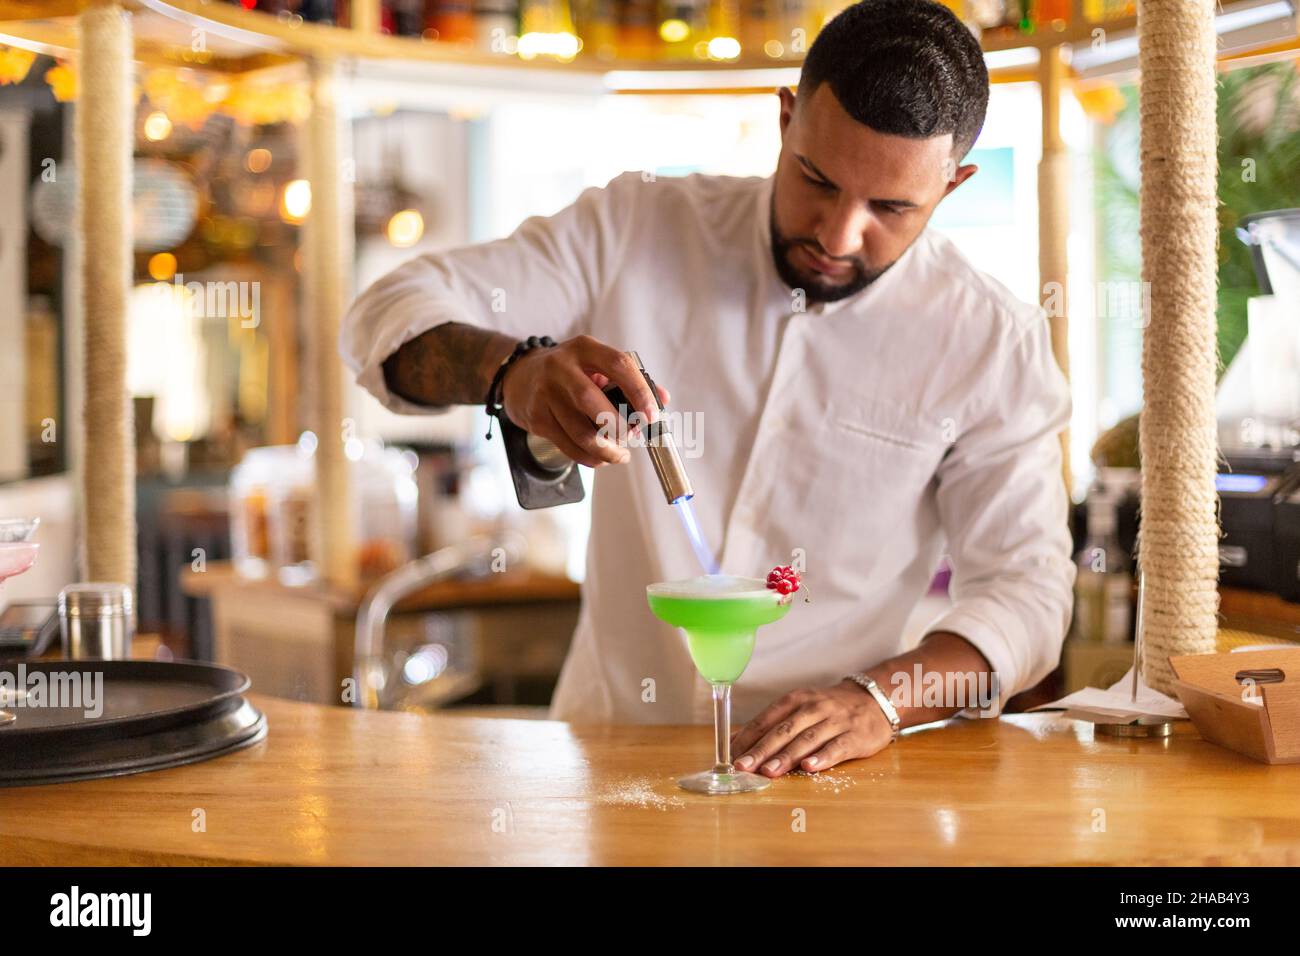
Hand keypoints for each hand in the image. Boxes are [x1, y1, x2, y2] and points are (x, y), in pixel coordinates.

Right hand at [500, 334, 669, 468]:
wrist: (520, 376)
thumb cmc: (569, 372)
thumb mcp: (596, 364)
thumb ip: (631, 379)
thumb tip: (663, 398)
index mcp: (584, 349)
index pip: (618, 365)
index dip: (639, 392)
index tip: (652, 415)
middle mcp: (561, 368)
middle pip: (593, 402)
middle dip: (619, 427)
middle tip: (632, 436)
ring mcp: (545, 394)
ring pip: (581, 431)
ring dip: (606, 450)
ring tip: (620, 454)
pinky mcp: (536, 417)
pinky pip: (568, 445)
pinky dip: (589, 457)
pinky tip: (600, 457)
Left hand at [731, 680, 893, 776]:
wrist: (873, 700)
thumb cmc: (828, 709)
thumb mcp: (800, 707)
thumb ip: (772, 724)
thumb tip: (736, 743)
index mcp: (796, 699)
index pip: (767, 719)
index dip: (748, 738)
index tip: (731, 755)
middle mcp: (814, 708)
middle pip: (784, 730)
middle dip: (761, 750)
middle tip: (743, 766)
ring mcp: (835, 721)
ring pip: (807, 739)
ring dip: (786, 756)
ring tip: (769, 771)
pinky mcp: (855, 735)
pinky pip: (837, 747)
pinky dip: (822, 757)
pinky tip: (809, 767)